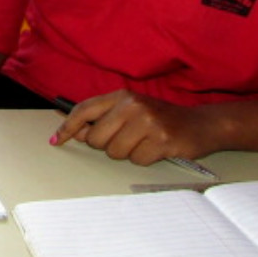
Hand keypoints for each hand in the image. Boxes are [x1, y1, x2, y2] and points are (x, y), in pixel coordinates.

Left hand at [52, 90, 213, 165]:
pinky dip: (145, 159)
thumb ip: (105, 120)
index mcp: (123, 96)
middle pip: (96, 138)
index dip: (68, 126)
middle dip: (107, 146)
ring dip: (128, 154)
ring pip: (115, 152)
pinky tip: (157, 149)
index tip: (56, 140)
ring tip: (145, 143)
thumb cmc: (162, 119)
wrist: (202, 124)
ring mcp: (148, 122)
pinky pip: (136, 160)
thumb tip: (75, 132)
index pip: (85, 109)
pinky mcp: (161, 140)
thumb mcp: (133, 112)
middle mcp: (133, 105)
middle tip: (128, 139)